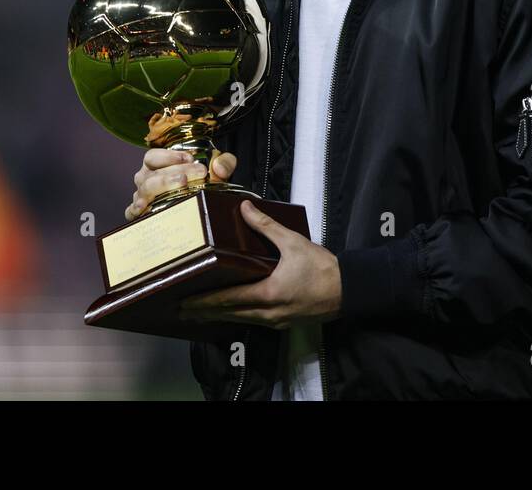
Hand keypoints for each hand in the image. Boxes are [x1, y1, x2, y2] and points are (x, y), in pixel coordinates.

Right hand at [125, 148, 236, 220]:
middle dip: (176, 171)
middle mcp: (145, 178)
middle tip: (198, 173)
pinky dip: (135, 209)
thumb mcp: (216, 170)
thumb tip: (220, 168)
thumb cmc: (201, 182)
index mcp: (156, 164)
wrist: (199, 203)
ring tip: (181, 184)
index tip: (190, 158)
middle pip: (153, 173)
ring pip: (146, 189)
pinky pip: (132, 211)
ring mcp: (141, 196)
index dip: (170, 156)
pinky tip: (144, 207)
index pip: (153, 156)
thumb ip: (224, 163)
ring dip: (164, 184)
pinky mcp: (141, 214)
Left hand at [178, 200, 341, 328]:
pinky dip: (237, 317)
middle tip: (182, 310)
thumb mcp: (293, 242)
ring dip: (220, 316)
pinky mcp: (283, 323)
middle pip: (229, 315)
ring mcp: (276, 321)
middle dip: (204, 312)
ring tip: (201, 313)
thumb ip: (266, 226)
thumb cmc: (323, 269)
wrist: (349, 290)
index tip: (185, 302)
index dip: (204, 302)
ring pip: (240, 320)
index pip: (228, 299)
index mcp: (268, 293)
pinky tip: (232, 313)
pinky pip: (253, 322)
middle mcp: (268, 312)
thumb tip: (245, 208)